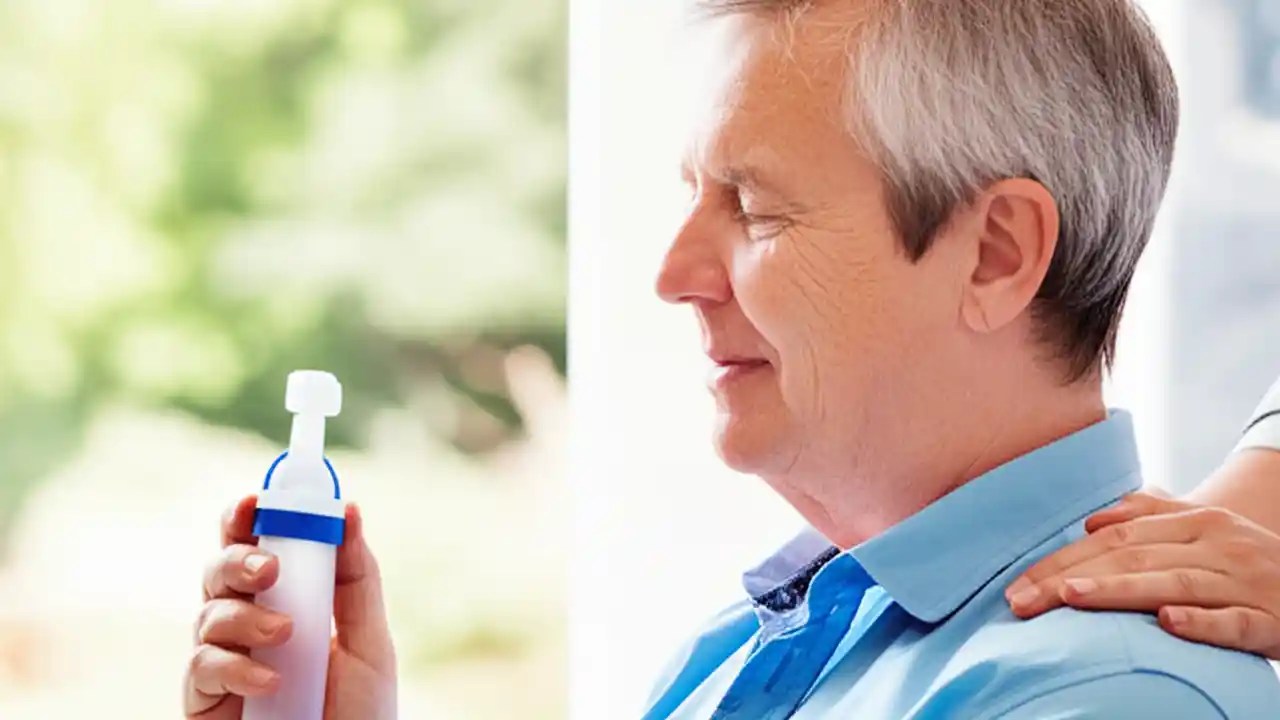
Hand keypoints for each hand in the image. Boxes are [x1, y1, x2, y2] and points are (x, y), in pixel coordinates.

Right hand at [183, 495, 397, 718]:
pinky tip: (270, 681)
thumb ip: (355, 579)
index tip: (258, 498)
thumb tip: (346, 508)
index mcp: (286, 601)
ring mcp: (223, 663)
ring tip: (285, 635)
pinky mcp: (204, 704)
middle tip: (268, 568)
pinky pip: (201, 670)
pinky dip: (235, 668)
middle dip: (237, 559)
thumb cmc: (360, 713)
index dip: (248, 517)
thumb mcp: (369, 642)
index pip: (256, 546)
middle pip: (218, 571)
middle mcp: (246, 626)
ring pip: (207, 615)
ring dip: (245, 617)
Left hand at [1004, 492, 1279, 659]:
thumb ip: (1150, 516)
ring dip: (1121, 590)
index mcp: (1195, 521)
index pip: (1115, 537)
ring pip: (1176, 584)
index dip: (1063, 558)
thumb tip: (1093, 519)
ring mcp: (1246, 582)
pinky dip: (1201, 623)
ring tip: (1072, 596)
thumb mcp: (1203, 530)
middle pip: (1134, 557)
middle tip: (1023, 600)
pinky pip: (1234, 623)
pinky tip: (1166, 623)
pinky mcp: (1271, 621)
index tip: (1018, 584)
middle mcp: (1218, 545)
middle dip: (1071, 577)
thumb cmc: (1243, 560)